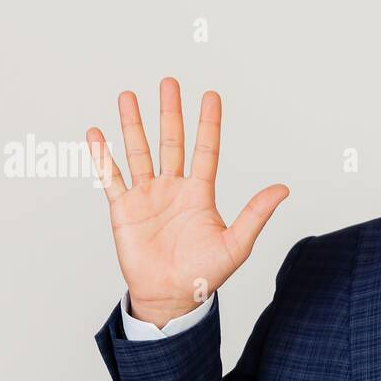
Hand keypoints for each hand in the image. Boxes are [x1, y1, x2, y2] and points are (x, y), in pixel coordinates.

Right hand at [87, 78, 289, 326]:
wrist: (171, 298)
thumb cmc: (205, 276)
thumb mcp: (236, 244)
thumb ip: (256, 214)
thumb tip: (283, 189)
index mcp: (200, 194)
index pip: (205, 150)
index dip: (208, 123)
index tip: (211, 95)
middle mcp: (173, 189)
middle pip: (171, 142)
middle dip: (170, 112)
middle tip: (169, 82)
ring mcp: (147, 197)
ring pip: (139, 152)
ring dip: (133, 125)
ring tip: (128, 96)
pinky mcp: (124, 210)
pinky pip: (111, 178)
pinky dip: (102, 156)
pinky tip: (97, 133)